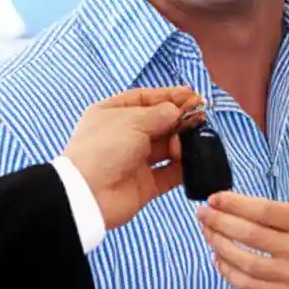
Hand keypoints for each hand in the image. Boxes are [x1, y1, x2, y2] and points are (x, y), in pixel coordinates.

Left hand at [63, 86, 205, 229]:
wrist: (88, 194)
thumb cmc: (104, 147)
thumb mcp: (131, 121)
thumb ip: (159, 114)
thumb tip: (176, 111)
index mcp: (112, 114)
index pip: (143, 99)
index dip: (167, 96)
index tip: (191, 95)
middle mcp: (123, 135)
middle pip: (157, 123)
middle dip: (178, 119)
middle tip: (200, 116)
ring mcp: (135, 160)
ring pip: (165, 147)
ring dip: (181, 142)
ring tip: (192, 140)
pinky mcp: (145, 184)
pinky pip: (169, 173)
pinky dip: (183, 167)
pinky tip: (194, 159)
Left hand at [197, 192, 288, 288]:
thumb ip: (279, 214)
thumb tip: (233, 206)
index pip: (263, 210)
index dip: (234, 204)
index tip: (215, 199)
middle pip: (249, 234)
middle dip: (219, 222)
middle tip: (202, 213)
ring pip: (244, 260)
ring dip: (219, 245)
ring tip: (207, 232)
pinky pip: (247, 284)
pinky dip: (227, 271)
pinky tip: (217, 257)